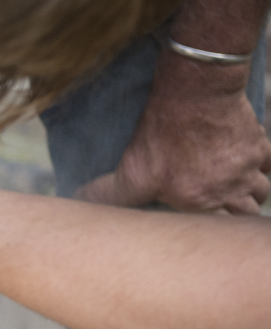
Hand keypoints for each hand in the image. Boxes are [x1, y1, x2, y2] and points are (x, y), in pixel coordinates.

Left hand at [76, 50, 270, 215]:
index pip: (216, 232)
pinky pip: (269, 163)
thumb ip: (108, 194)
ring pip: (261, 190)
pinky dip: (263, 166)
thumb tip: (77, 200)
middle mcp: (231, 190)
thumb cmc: (161, 136)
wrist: (195, 95)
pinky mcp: (258, 144)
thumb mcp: (131, 171)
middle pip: (245, 212)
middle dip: (236, 214)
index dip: (211, 233)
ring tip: (235, 190)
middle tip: (224, 209)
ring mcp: (248, 167)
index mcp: (202, 204)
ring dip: (251, 192)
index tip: (206, 231)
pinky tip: (250, 164)